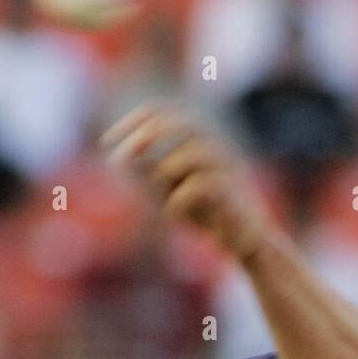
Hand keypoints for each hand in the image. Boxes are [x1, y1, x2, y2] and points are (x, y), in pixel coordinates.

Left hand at [99, 101, 275, 263]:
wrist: (250, 246)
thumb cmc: (210, 219)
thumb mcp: (172, 195)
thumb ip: (150, 177)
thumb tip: (120, 160)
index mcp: (203, 141)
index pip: (166, 112)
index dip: (134, 121)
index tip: (106, 142)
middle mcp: (219, 147)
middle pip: (182, 121)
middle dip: (146, 134)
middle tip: (118, 157)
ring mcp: (229, 168)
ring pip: (194, 151)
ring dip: (166, 170)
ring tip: (158, 195)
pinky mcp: (234, 194)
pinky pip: (203, 184)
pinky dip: (181, 198)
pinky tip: (173, 215)